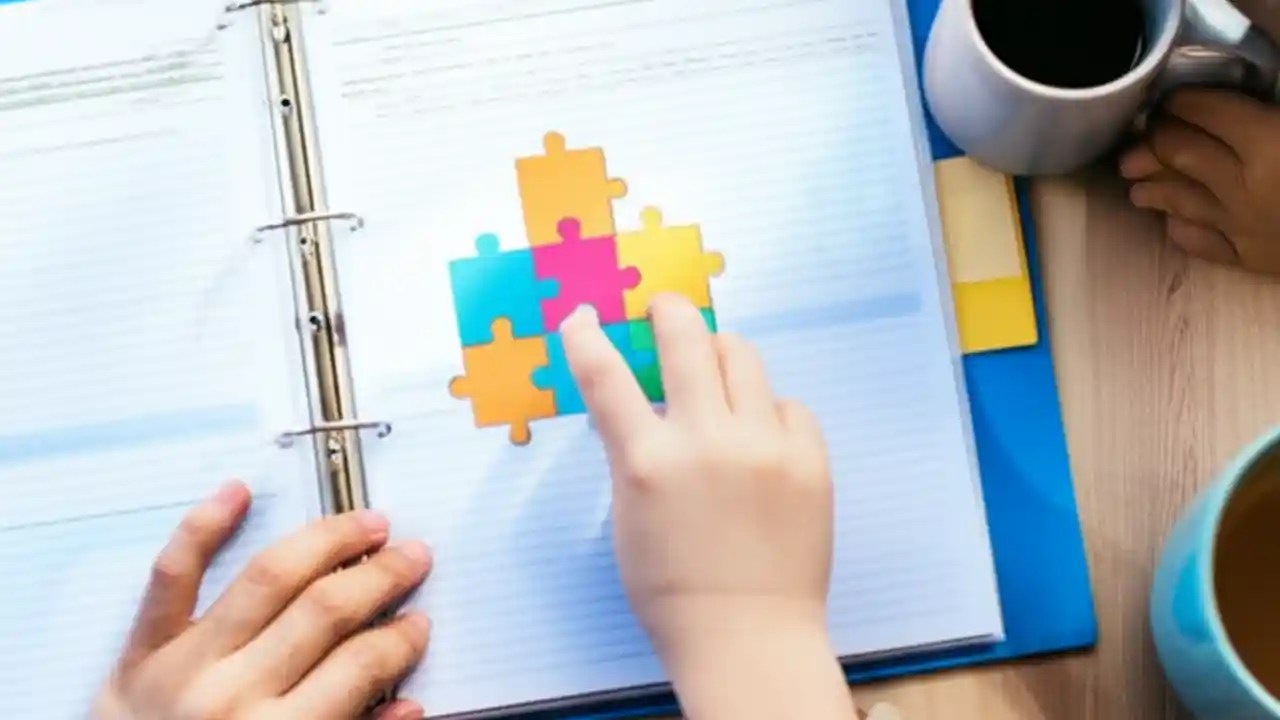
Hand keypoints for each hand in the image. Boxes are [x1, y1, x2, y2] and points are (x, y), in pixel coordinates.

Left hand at [94, 481, 432, 719]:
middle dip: (381, 577)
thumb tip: (406, 705)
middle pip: (325, 611)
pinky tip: (236, 493)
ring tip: (363, 524)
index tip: (417, 622)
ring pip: (268, 577)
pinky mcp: (141, 649)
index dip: (401, 638)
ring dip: (326, 541)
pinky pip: (172, 576)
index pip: (360, 666)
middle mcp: (233, 694)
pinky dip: (202, 527)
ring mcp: (184, 664)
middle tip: (411, 557)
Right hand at [561, 294, 853, 718]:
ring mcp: (765, 445)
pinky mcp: (810, 457)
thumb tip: (640, 402)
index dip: (586, 338)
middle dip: (669, 311)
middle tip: (664, 307)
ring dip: (720, 354)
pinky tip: (762, 442)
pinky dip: (768, 413)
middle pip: (686, 339)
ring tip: (717, 372)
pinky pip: (786, 405)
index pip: (605, 377)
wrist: (748, 634)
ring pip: (742, 356)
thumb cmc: (672, 589)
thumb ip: (633, 454)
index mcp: (648, 462)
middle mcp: (707, 441)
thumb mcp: (629, 517)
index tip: (582, 316)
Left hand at [1119, 88, 1279, 273]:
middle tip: (1145, 132)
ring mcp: (1242, 228)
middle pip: (1181, 155)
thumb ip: (1277, 90)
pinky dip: (1181, 226)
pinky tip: (1172, 220)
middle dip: (1157, 139)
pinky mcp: (1251, 261)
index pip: (1205, 111)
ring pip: (1179, 201)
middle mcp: (1242, 187)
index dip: (1183, 100)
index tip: (1172, 96)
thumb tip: (1257, 51)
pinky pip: (1201, 243)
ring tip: (1134, 180)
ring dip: (1152, 186)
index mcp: (1268, 143)